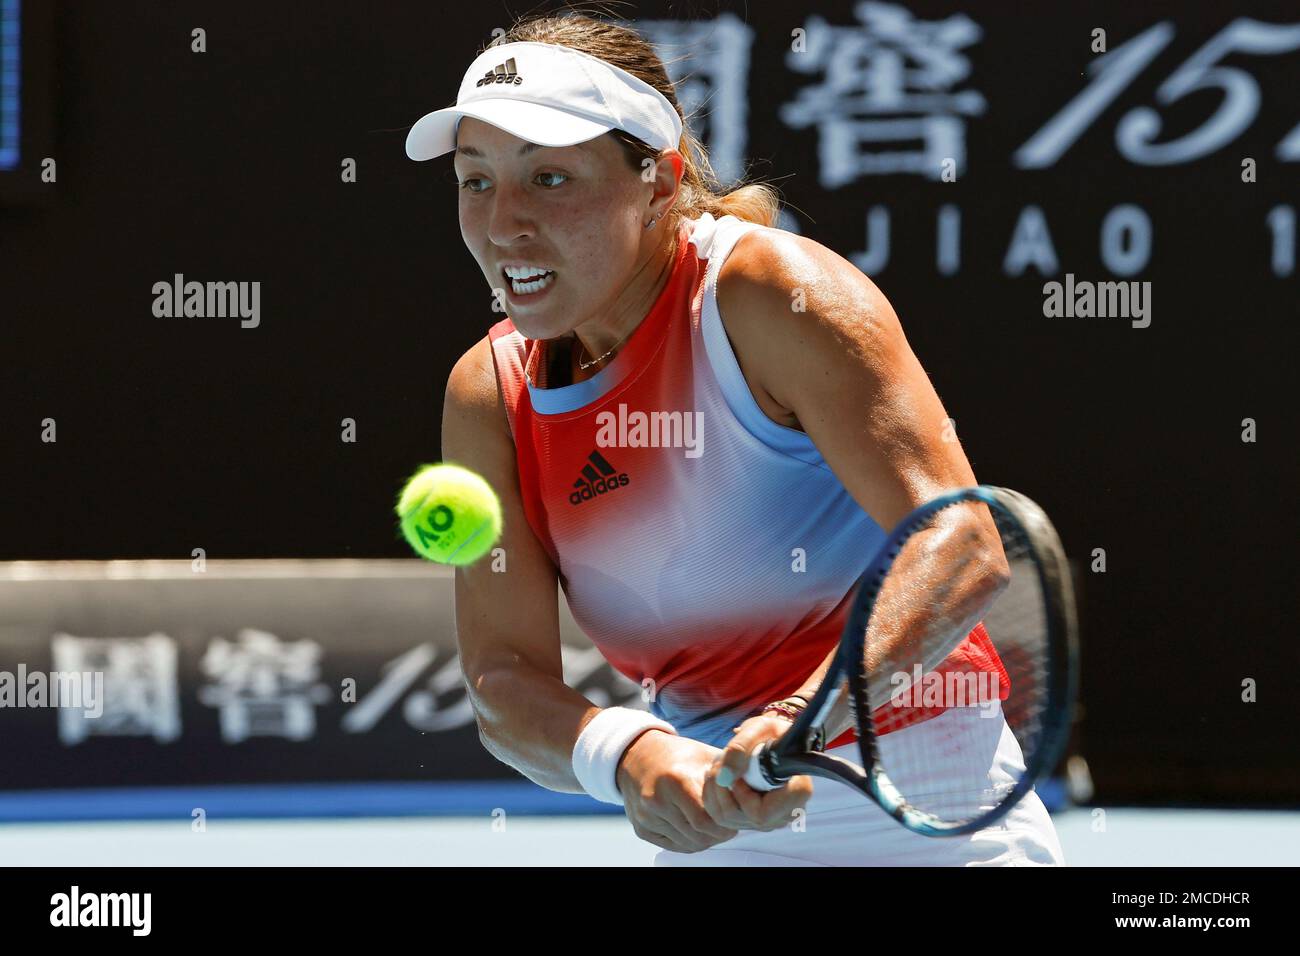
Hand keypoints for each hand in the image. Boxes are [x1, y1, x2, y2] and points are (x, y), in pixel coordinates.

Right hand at [616, 730, 738, 852]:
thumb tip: (755, 789)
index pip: (706, 820)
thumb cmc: (676, 754)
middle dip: (718, 835)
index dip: (724, 825)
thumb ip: (727, 774)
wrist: (637, 756)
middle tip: (727, 826)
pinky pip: (674, 845)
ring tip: (712, 824)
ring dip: (705, 839)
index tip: (734, 821)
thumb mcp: (704, 756)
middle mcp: (656, 800)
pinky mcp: (641, 828)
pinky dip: (689, 840)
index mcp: (675, 780)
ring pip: (688, 843)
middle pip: (698, 835)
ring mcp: (646, 816)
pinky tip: (695, 827)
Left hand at [702, 713, 813, 830]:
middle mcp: (786, 813)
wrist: (775, 740)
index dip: (741, 795)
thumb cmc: (773, 732)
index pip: (761, 814)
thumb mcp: (760, 728)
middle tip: (718, 763)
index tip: (738, 773)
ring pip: (728, 820)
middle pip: (741, 818)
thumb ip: (740, 748)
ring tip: (718, 765)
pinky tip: (718, 778)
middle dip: (721, 790)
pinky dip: (714, 798)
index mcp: (797, 793)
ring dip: (714, 791)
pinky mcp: (755, 820)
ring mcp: (770, 820)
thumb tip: (723, 777)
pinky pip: (724, 819)